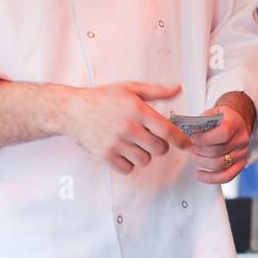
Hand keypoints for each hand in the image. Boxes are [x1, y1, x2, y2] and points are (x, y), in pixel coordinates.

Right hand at [61, 82, 190, 175]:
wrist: (71, 110)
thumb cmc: (101, 98)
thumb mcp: (130, 88)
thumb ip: (156, 91)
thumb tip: (178, 89)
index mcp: (137, 110)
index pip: (168, 131)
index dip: (181, 140)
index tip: (186, 144)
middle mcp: (128, 128)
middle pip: (159, 149)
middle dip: (159, 146)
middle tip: (151, 138)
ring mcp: (115, 143)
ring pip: (145, 160)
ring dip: (143, 154)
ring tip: (134, 143)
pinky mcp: (104, 155)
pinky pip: (128, 169)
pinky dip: (128, 164)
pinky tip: (123, 152)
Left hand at [188, 104, 250, 183]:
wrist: (234, 123)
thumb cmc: (219, 119)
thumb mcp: (210, 114)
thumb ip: (200, 123)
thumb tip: (185, 136)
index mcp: (235, 123)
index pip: (224, 133)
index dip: (205, 138)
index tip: (193, 138)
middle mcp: (242, 139)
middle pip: (218, 151)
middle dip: (199, 151)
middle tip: (190, 147)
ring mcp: (243, 153)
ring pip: (219, 164)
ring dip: (201, 162)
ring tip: (194, 156)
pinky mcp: (241, 165)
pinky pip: (226, 177)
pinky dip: (210, 178)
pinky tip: (198, 174)